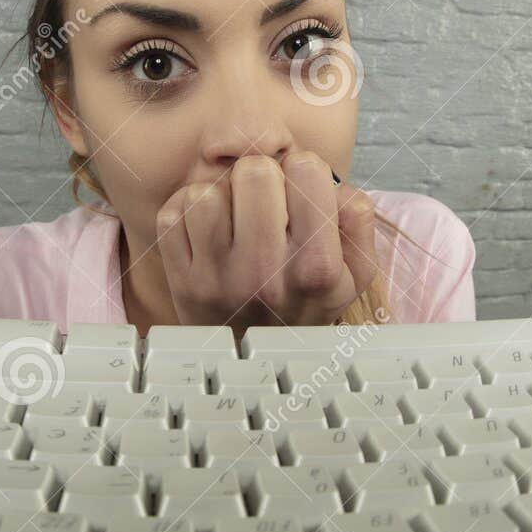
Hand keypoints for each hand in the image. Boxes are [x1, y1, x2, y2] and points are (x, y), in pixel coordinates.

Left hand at [153, 151, 377, 330]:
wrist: (260, 363)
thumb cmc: (306, 301)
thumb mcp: (354, 271)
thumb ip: (357, 219)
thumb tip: (333, 184)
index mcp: (317, 266)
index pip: (306, 168)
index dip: (302, 170)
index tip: (299, 193)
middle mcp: (265, 273)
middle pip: (253, 170)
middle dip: (261, 176)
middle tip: (264, 203)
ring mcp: (217, 279)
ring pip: (206, 191)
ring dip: (221, 196)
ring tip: (234, 220)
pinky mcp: (181, 280)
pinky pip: (173, 211)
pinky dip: (187, 211)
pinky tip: (208, 231)